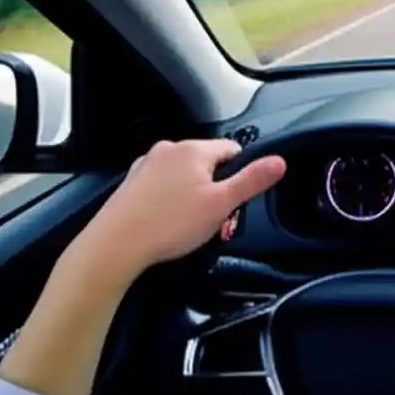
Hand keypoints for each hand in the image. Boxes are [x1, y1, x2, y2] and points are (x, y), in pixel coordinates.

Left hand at [80, 139, 285, 282]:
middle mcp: (168, 150)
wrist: (115, 245)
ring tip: (187, 225)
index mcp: (193, 150)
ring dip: (192, 195)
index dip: (240, 175)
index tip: (234, 200)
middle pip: (208, 164)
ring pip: (184, 176)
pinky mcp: (132, 183)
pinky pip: (163, 187)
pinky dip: (169, 201)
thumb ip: (252, 180)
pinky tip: (166, 223)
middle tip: (213, 219)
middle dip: (215, 189)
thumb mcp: (221, 204)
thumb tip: (279, 161)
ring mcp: (147, 165)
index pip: (233, 150)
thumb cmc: (167, 225)